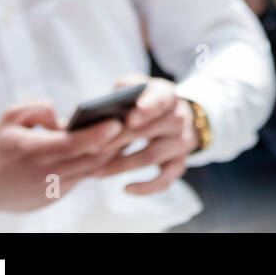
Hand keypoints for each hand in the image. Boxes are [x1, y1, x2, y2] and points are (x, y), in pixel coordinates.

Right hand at [0, 101, 124, 218]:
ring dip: (109, 155)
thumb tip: (67, 118)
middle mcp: (47, 172)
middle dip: (114, 142)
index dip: (100, 133)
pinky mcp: (55, 197)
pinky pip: (81, 179)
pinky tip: (107, 151)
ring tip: (126, 135)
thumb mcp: (11, 118)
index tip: (118, 120)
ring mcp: (53, 188)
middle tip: (134, 125)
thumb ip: (41, 109)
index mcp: (36, 150)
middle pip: (91, 158)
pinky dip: (95, 165)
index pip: (76, 143)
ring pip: (91, 170)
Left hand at [92, 75, 198, 194]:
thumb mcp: (140, 86)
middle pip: (150, 130)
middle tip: (94, 148)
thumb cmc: (147, 100)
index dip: (148, 108)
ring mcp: (181, 142)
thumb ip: (126, 87)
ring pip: (152, 156)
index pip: (162, 99)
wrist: (176, 116)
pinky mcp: (180, 162)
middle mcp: (179, 118)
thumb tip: (108, 100)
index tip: (130, 118)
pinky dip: (147, 187)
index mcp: (168, 96)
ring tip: (96, 171)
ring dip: (122, 165)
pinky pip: (166, 178)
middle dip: (121, 140)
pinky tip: (126, 188)